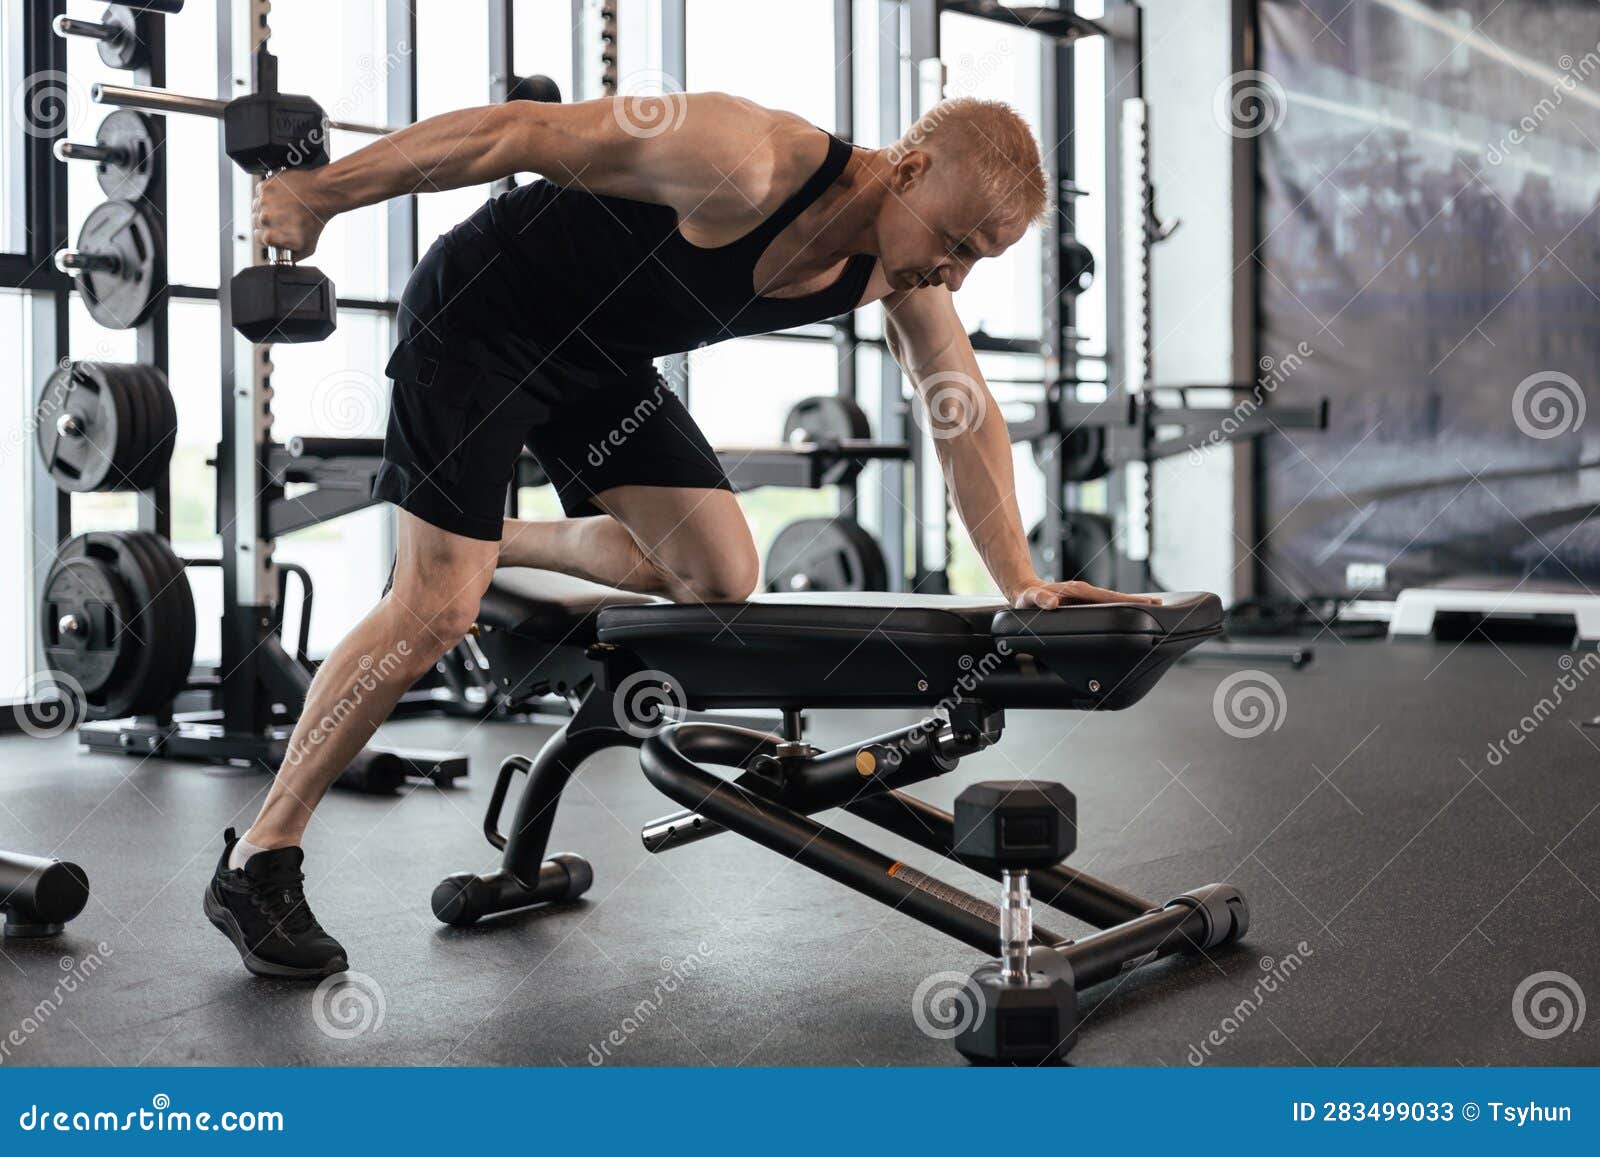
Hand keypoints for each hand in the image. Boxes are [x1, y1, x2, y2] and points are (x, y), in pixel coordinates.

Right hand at [252, 171, 331, 259]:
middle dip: (269, 222)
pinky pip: (259, 193)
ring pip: (257, 208)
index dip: (269, 235)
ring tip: (285, 207)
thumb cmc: (315, 220)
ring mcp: (264, 203)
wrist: (322, 194)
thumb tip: (279, 260)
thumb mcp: (306, 248)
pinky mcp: (265, 188)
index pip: (259, 238)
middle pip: (257, 223)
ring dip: (267, 208)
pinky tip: (282, 197)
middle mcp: (266, 220)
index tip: (278, 230)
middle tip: (284, 218)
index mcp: (271, 236)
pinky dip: (269, 195)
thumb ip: (290, 257)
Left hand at [1009, 579, 1160, 610]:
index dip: (1127, 600)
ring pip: (1112, 600)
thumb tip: (1052, 603)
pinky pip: (1105, 604)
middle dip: (1137, 601)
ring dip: (1131, 603)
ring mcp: (1085, 596)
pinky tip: (1129, 612)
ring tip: (1151, 607)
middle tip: (1159, 605)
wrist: (1024, 591)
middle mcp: (1085, 592)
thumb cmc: (1027, 597)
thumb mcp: (1030, 599)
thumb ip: (1039, 600)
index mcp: (1078, 591)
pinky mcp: (1084, 601)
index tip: (1148, 602)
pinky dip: (1119, 606)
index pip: (1108, 596)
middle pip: (1116, 597)